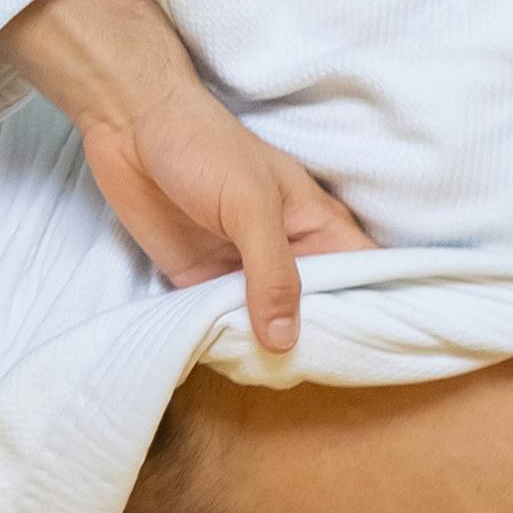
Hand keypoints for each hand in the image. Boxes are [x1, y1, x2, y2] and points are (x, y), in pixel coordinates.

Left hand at [0, 0, 367, 355]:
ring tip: (277, 386)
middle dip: (316, 344)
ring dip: (268, 351)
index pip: (362, 274)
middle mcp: (288, 254)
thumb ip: (272, 272)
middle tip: (318, 382)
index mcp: (316, 226)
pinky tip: (232, 370)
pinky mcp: (201, 283)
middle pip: (317, 311)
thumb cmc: (204, 147)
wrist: (130, 126)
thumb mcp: (251, 206)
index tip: (382, 353)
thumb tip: (285, 340)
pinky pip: (222, 325)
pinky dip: (226, 345)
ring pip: (269, 326)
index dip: (375, 311)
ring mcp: (243, 271)